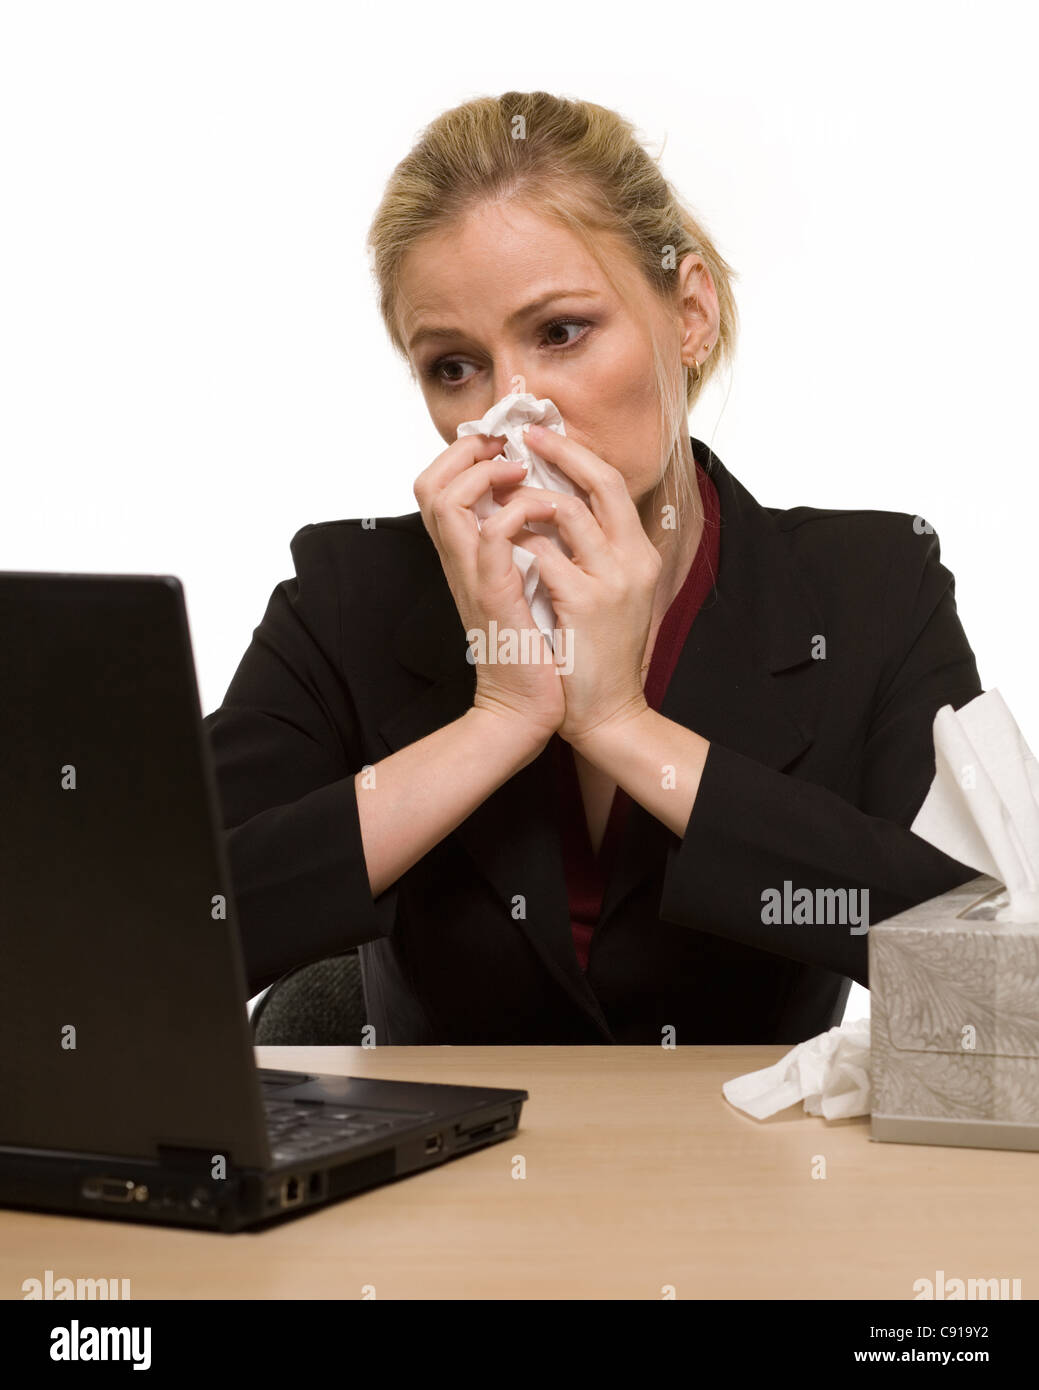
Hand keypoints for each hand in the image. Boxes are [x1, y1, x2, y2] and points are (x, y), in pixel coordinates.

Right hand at [413, 432, 565, 747]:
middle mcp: (458, 562)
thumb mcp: (521, 583)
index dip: (463, 454)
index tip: (505, 446)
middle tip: (509, 448)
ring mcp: (472, 577)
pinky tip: (547, 510)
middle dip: (467, 451)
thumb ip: (518, 545)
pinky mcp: (495, 596)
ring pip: (447, 502)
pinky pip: (492, 537)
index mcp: (463, 555)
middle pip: (428, 484)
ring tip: (522, 472)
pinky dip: (518, 511)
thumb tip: (537, 502)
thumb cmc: (533, 647)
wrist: (527, 706)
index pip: (435, 487)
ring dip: (486, 474)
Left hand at [493, 423, 661, 745]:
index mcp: (637, 554)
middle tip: (521, 441)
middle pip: (604, 481)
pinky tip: (501, 544)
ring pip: (570, 510)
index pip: (612, 483)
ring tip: (503, 499)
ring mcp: (613, 581)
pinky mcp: (588, 604)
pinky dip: (519, 543)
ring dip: (528, 500)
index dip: (575, 454)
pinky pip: (545, 555)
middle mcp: (634, 560)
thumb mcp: (600, 594)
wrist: (604, 714)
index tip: (539, 438)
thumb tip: (547, 508)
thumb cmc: (592, 655)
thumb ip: (585, 553)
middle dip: (560, 454)